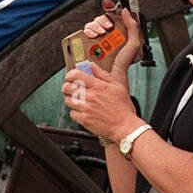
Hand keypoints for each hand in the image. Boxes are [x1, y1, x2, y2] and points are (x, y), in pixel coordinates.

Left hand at [62, 14, 144, 142]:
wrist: (125, 127)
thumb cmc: (123, 107)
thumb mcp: (117, 86)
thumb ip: (103, 74)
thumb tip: (92, 66)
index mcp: (98, 86)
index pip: (75, 75)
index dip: (70, 75)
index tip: (71, 77)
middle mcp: (90, 96)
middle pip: (67, 87)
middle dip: (67, 87)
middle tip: (72, 89)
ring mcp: (86, 108)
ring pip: (68, 100)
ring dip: (72, 100)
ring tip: (80, 101)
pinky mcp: (84, 120)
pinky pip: (72, 113)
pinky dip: (76, 112)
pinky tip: (84, 112)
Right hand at [84, 7, 144, 72]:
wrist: (112, 78)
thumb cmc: (122, 64)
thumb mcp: (133, 44)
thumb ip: (133, 27)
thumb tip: (125, 11)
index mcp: (115, 34)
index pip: (110, 17)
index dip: (109, 8)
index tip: (108, 5)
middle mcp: (104, 37)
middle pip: (99, 20)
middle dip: (101, 20)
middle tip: (106, 27)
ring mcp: (94, 42)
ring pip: (90, 26)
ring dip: (94, 26)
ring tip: (99, 33)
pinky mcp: (85, 47)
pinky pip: (82, 35)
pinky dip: (85, 32)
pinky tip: (91, 36)